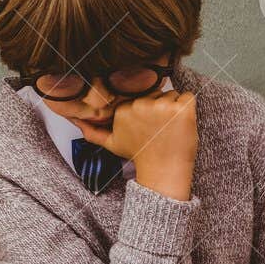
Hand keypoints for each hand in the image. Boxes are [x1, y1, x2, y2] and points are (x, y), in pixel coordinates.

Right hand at [73, 89, 196, 200]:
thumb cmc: (140, 155)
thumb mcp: (111, 143)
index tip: (147, 126)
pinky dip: (189, 107)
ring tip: (170, 128)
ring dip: (174, 108)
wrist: (162, 170)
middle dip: (160, 107)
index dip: (147, 110)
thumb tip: (75, 122)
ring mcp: (161, 106)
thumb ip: (92, 131)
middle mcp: (140, 104)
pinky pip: (189, 96)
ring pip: (172, 94)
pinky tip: (182, 122)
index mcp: (123, 109)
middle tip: (159, 128)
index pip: (141, 96)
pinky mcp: (181, 109)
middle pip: (156, 93)